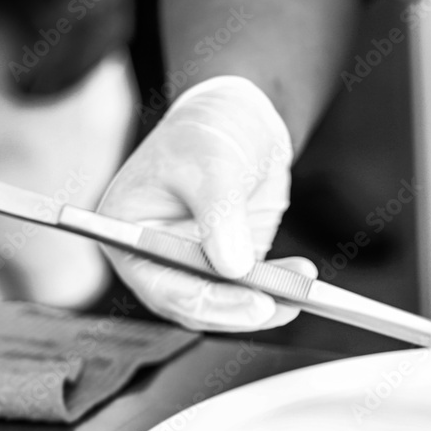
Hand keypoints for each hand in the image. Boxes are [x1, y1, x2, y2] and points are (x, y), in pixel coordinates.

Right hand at [98, 75, 315, 330]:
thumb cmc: (207, 132)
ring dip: (266, 302)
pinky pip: (250, 291)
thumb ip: (220, 215)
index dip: (205, 300)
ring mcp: (191, 265)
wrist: (236, 121)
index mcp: (127, 232)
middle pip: (193, 304)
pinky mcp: (226, 266)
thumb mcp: (212, 163)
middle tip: (279, 303)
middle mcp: (154, 257)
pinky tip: (303, 274)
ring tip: (302, 287)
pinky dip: (278, 289)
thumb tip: (234, 268)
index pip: (161, 284)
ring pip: (225, 305)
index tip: (250, 302)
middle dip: (239, 308)